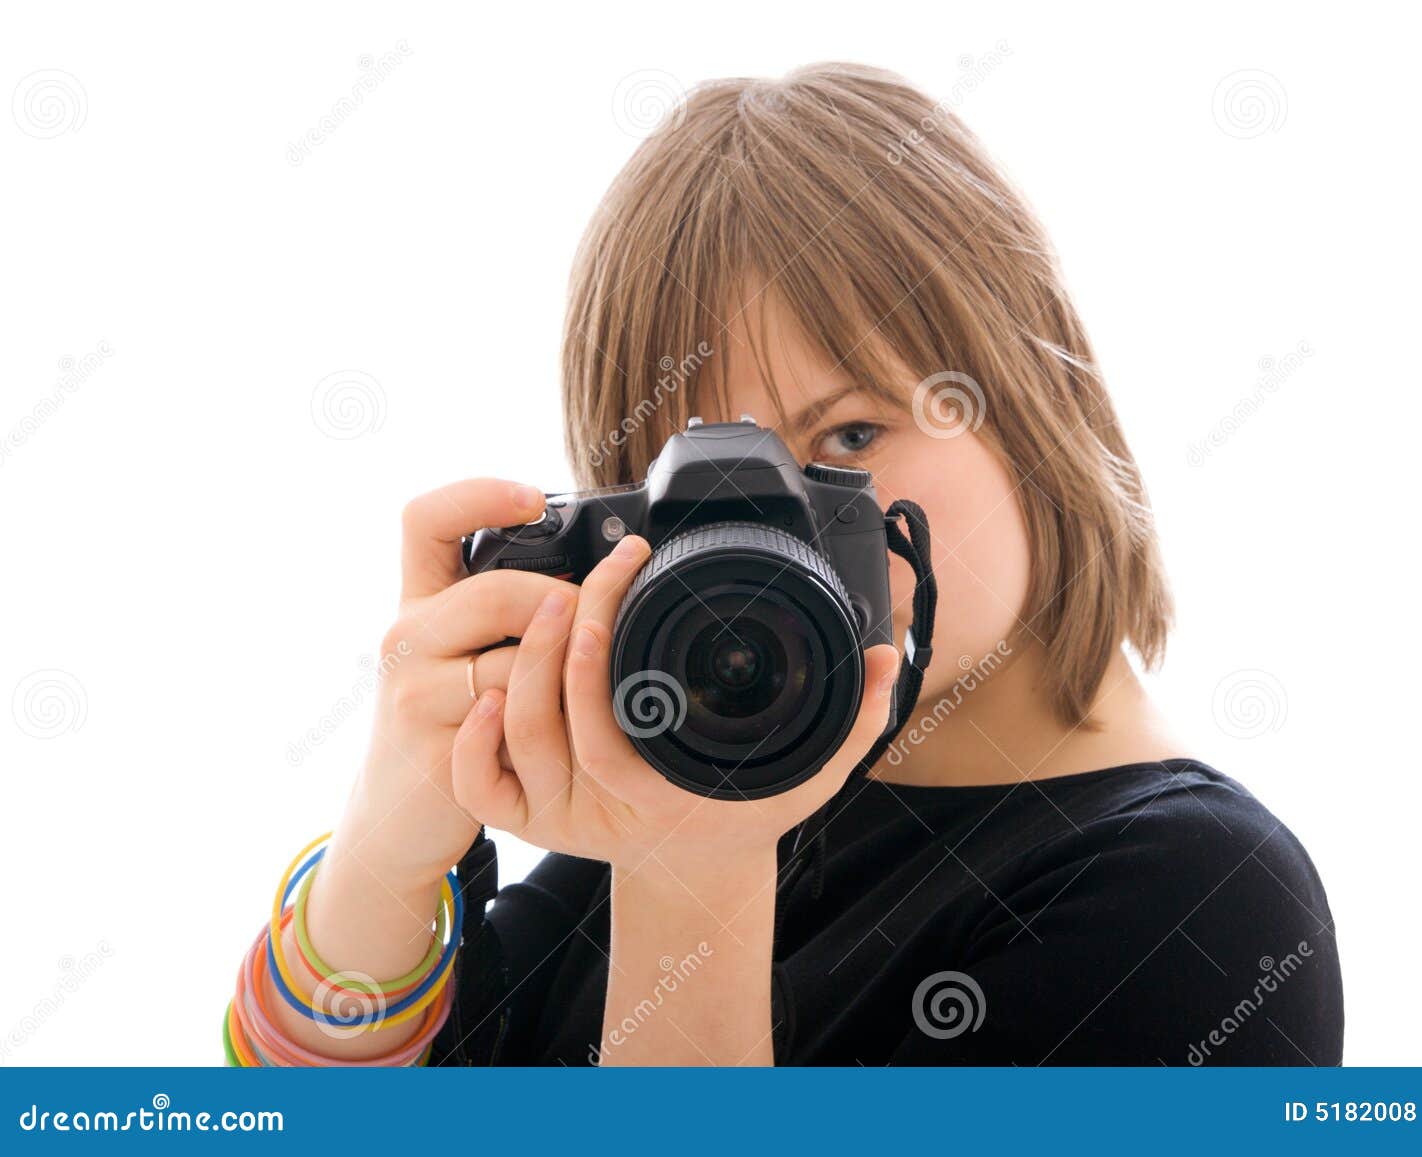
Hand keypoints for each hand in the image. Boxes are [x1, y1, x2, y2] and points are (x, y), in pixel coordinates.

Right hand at [331, 478, 571, 892]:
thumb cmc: (452, 723)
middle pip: (494, 592)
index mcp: (419, 603)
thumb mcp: (465, 655)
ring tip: (591, 680)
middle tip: (599, 618)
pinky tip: (561, 724)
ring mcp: (412, 693)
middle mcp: (406, 637)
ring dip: (564, 669)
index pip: (425, 520)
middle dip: (561, 603)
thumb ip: (507, 613)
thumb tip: (598, 572)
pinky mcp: (433, 747)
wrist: (399, 817)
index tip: (533, 499)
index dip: (478, 496)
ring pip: (513, 661)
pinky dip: (545, 719)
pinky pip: (507, 719)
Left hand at [450, 532, 901, 883]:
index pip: (606, 734)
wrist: (704, 863)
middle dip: (554, 640)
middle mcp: (602, 814)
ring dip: (520, 666)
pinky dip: (473, 743)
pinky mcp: (530, 818)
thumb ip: (852, 718)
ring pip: (511, 743)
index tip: (614, 583)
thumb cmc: (749, 807)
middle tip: (585, 572)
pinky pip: (481, 790)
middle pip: (548, 726)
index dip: (593, 661)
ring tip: (550, 598)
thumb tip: (886, 656)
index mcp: (660, 799)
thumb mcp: (808, 771)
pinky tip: (493, 683)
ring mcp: (561, 818)